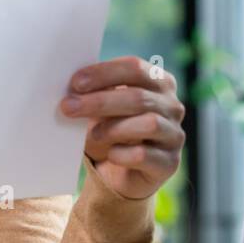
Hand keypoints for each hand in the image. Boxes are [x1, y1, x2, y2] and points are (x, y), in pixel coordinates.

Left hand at [60, 56, 184, 199]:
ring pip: (148, 124)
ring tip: (92, 136)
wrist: (120, 174)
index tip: (75, 83)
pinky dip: (121, 154)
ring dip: (112, 129)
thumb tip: (71, 89)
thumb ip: (94, 93)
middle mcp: (173, 106)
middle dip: (99, 101)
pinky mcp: (169, 164)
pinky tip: (110, 155)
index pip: (135, 68)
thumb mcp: (103, 108)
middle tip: (68, 107)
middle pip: (138, 97)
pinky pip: (144, 155)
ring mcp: (174, 136)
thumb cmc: (111, 131)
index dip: (104, 73)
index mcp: (159, 82)